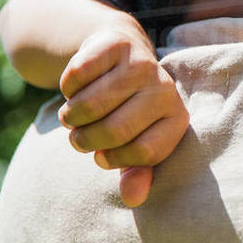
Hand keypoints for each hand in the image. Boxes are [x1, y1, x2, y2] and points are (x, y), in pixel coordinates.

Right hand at [58, 27, 189, 206]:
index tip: (105, 154)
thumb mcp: (134, 142)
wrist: (118, 53)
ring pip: (88, 107)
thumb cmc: (125, 108)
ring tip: (75, 114)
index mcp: (176, 118)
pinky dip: (65, 88)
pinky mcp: (116, 44)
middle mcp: (165, 89)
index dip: (113, 159)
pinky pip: (74, 79)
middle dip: (85, 140)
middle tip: (80, 135)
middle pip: (113, 132)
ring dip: (70, 116)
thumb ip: (136, 173)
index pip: (143, 154)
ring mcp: (142, 64)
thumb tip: (133, 198)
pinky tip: (77, 85)